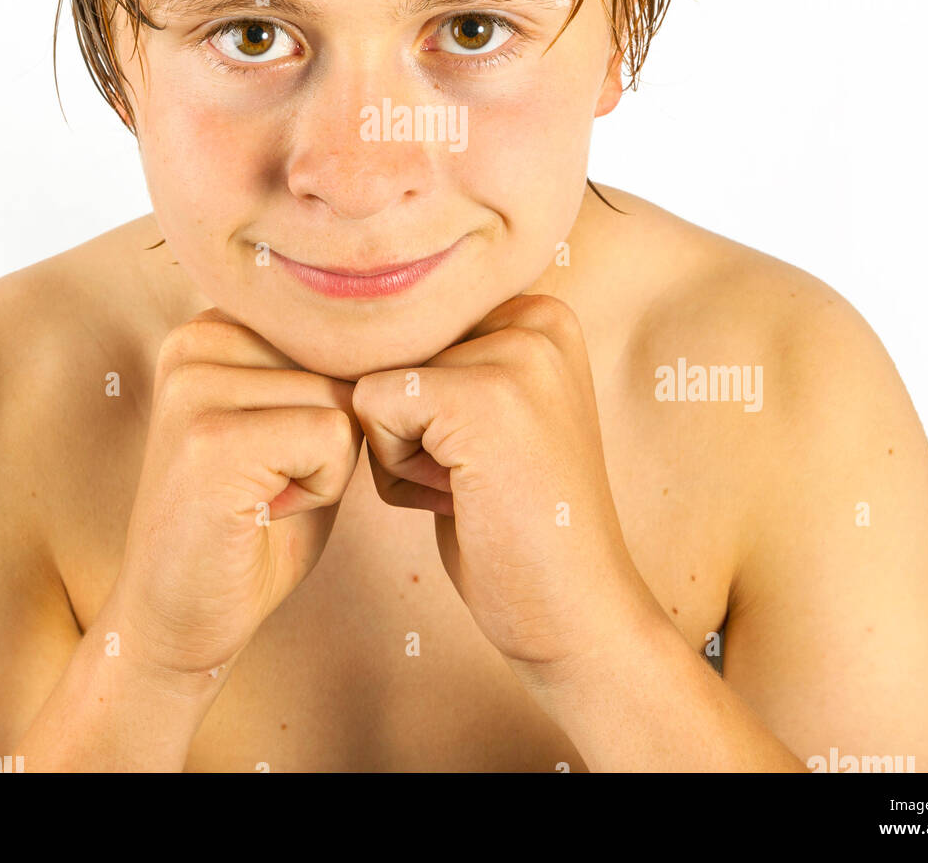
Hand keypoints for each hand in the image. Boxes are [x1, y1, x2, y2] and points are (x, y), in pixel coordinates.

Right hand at [107, 308, 362, 684]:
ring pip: (343, 400)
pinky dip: (323, 487)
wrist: (179, 621)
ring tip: (266, 496)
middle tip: (270, 482)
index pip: (336, 332)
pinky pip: (332, 437)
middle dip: (335, 433)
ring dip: (329, 464)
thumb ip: (327, 370)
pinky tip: (267, 513)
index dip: (337, 404)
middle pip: (342, 363)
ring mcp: (196, 388)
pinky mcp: (211, 441)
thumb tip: (401, 330)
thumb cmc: (255, 526)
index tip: (278, 452)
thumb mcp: (293, 423)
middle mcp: (195, 342)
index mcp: (212, 328)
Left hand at [352, 294, 640, 689]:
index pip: (412, 328)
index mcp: (541, 314)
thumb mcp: (492, 416)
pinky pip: (370, 409)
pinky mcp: (483, 398)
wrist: (578, 613)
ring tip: (475, 489)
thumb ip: (447, 362)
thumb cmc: (521, 526)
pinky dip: (395, 472)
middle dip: (410, 428)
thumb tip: (350, 331)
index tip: (489, 453)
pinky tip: (460, 500)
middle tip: (481, 479)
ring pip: (377, 382)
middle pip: (392, 352)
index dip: (422, 406)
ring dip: (402, 452)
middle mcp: (536, 318)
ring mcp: (516, 354)